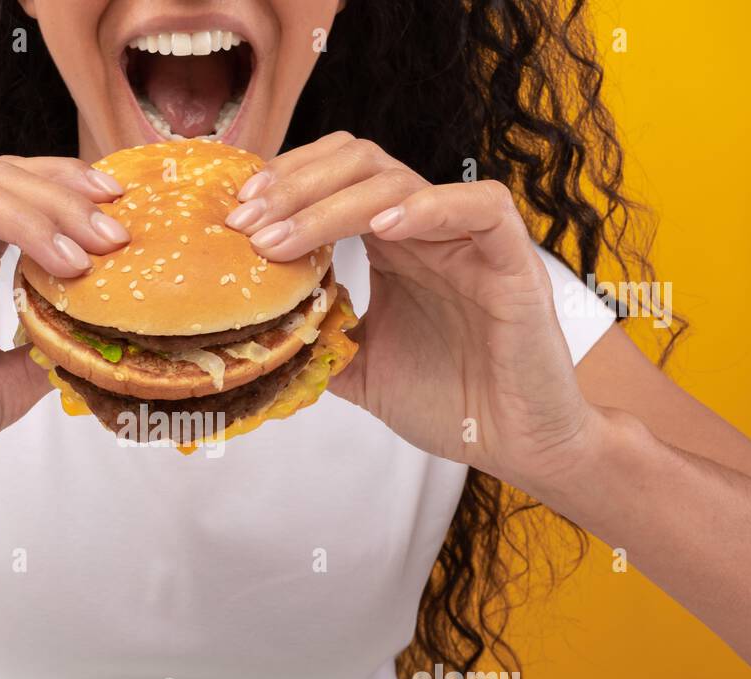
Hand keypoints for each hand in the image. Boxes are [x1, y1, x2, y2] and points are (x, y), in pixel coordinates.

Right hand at [0, 156, 130, 531]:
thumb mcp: (6, 391)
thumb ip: (46, 352)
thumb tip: (107, 333)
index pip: (23, 198)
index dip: (71, 194)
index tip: (123, 214)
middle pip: (1, 182)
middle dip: (63, 200)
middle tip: (110, 236)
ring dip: (19, 211)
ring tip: (65, 256)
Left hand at [227, 132, 600, 492]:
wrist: (515, 442)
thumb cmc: (450, 400)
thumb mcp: (360, 369)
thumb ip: (317, 341)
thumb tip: (255, 337)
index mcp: (393, 244)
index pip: (334, 178)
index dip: (284, 184)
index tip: (235, 218)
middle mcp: (427, 230)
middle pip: (358, 164)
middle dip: (293, 186)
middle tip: (245, 224)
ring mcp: (469, 240)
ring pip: (401, 182)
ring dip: (331, 205)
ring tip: (282, 240)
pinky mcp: (513, 262)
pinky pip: (480, 207)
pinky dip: (429, 208)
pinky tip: (382, 228)